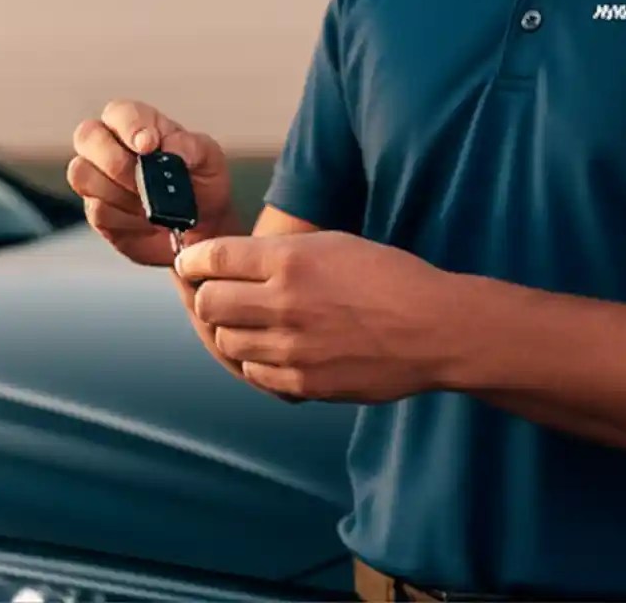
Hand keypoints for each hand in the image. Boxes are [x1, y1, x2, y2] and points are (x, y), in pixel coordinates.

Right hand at [68, 100, 238, 266]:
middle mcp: (111, 146)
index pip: (119, 112)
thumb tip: (170, 148)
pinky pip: (95, 210)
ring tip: (151, 203)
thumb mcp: (209, 160)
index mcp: (138, 124)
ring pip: (82, 174)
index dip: (130, 127)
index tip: (149, 146)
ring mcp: (99, 179)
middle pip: (86, 136)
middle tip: (144, 179)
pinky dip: (124, 218)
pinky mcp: (97, 212)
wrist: (201, 228)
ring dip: (118, 192)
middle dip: (115, 160)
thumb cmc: (201, 184)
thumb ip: (192, 147)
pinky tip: (146, 221)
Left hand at [175, 231, 467, 401]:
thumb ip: (278, 253)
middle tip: (218, 296)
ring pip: (226, 341)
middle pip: (208, 303)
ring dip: (231, 331)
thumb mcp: (333, 244)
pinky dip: (257, 361)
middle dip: (206, 297)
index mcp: (290, 259)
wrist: (436, 328)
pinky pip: (254, 372)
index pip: (211, 259)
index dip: (192, 261)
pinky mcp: (304, 381)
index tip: (189, 265)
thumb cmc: (390, 278)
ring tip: (253, 324)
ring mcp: (292, 347)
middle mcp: (284, 302)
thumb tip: (229, 259)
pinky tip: (275, 349)